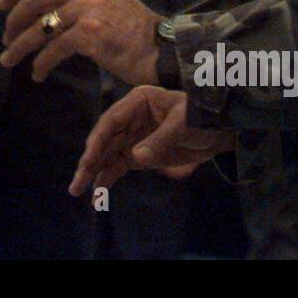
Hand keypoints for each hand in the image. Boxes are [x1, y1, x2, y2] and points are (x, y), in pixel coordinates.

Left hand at [0, 0, 160, 84]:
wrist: (158, 49)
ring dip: (19, 45)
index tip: (2, 4)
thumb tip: (35, 5)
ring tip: (8, 58)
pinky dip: (40, 63)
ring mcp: (88, 8)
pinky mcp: (90, 33)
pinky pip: (53, 49)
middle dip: (14, 20)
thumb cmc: (129, 28)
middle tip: (5, 38)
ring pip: (39, 26)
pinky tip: (37, 73)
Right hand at [68, 86, 233, 194]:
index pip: (111, 121)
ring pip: (107, 156)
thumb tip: (136, 157)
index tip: (88, 160)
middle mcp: (130, 118)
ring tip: (77, 191)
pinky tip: (97, 196)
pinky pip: (118, 167)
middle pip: (104, 140)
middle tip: (76, 183)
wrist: (222, 131)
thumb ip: (161, 139)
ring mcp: (133, 137)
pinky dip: (107, 180)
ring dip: (93, 173)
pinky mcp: (139, 154)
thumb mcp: (184, 125)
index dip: (97, 140)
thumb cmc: (203, 118)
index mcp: (137, 101)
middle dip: (89, 162)